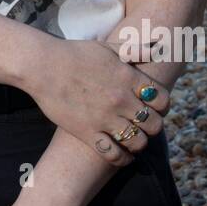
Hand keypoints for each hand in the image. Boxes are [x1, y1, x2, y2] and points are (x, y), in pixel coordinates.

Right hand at [27, 37, 168, 167]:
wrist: (43, 66)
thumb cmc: (74, 54)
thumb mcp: (107, 47)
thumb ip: (134, 49)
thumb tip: (156, 46)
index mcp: (128, 78)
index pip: (162, 99)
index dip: (163, 105)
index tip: (157, 107)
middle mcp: (121, 100)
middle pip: (154, 124)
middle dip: (153, 126)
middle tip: (146, 125)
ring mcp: (105, 118)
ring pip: (138, 142)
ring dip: (140, 143)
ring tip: (135, 140)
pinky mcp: (88, 133)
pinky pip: (114, 154)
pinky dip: (122, 158)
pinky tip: (123, 155)